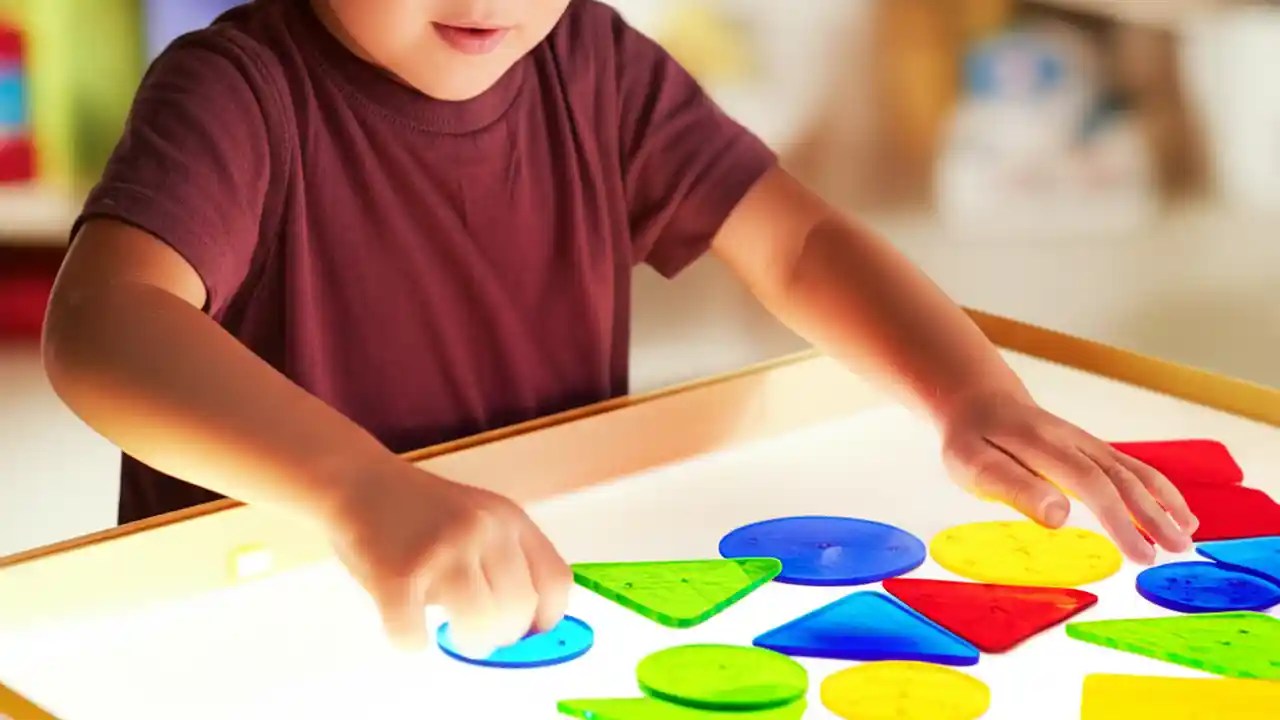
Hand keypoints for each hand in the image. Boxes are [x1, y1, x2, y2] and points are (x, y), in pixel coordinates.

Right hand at [327, 458, 571, 654]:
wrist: (358, 480)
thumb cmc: (417, 511)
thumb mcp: (476, 520)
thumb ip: (502, 559)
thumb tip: (521, 626)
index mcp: (509, 519)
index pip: (556, 581)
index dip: (548, 617)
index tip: (530, 633)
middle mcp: (483, 530)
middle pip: (519, 608)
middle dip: (502, 635)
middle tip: (481, 636)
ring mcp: (442, 550)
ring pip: (479, 625)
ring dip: (468, 642)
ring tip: (453, 634)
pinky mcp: (398, 574)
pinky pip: (414, 635)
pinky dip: (411, 642)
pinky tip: (407, 626)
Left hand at [939, 391, 1197, 563]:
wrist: (978, 402)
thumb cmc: (971, 441)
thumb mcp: (974, 465)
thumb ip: (1014, 488)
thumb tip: (1059, 517)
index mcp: (1042, 446)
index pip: (1090, 484)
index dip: (1119, 519)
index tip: (1140, 555)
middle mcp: (1072, 441)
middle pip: (1119, 477)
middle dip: (1151, 515)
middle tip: (1176, 551)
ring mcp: (1085, 442)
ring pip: (1132, 470)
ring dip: (1162, 502)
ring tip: (1187, 536)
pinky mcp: (1091, 449)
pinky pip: (1130, 466)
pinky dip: (1157, 488)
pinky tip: (1177, 511)